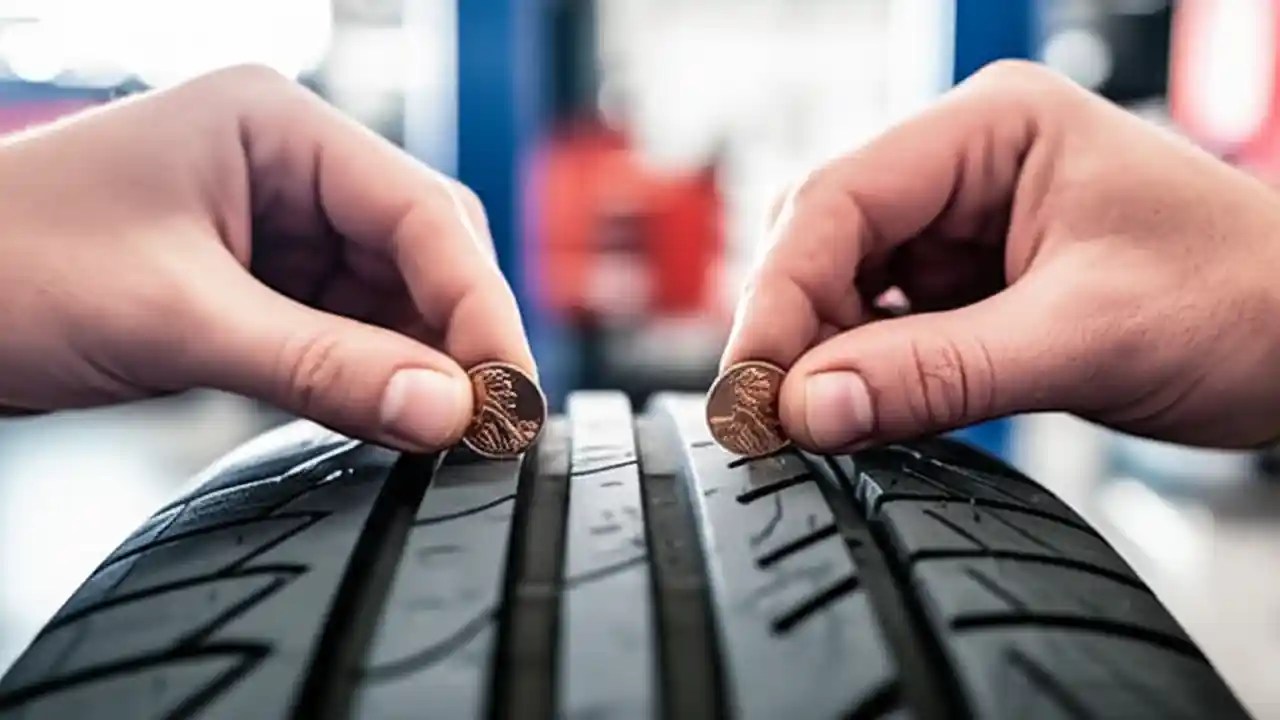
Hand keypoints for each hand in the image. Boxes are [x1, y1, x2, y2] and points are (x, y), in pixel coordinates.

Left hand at [0, 65, 533, 451]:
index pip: (422, 212)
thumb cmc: (5, 264)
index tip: (509, 392)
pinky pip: (349, 326)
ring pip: (394, 294)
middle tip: (491, 418)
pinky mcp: (262, 282)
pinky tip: (393, 410)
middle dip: (460, 333)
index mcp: (277, 127)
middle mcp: (289, 167)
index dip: (479, 305)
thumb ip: (324, 368)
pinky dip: (375, 372)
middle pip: (424, 249)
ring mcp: (277, 224)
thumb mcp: (179, 320)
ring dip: (423, 360)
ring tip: (446, 427)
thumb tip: (444, 412)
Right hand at [723, 61, 1279, 450]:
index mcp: (994, 126)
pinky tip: (867, 401)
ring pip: (846, 278)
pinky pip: (886, 315)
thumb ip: (935, 374)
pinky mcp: (972, 274)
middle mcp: (967, 162)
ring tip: (823, 416)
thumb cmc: (1245, 298)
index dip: (781, 295)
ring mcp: (966, 218)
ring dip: (826, 349)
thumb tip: (809, 407)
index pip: (840, 198)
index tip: (752, 385)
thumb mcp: (1083, 337)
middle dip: (797, 325)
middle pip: (826, 235)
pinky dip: (866, 363)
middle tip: (774, 413)